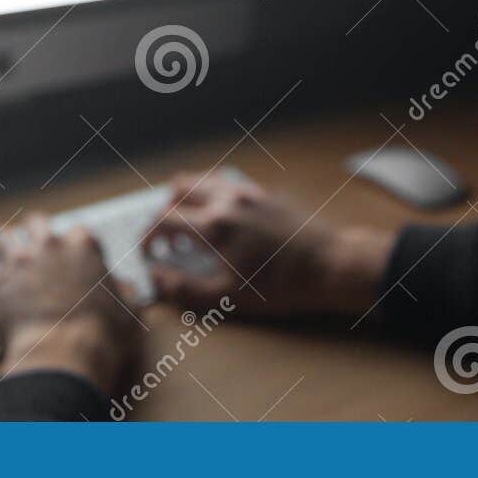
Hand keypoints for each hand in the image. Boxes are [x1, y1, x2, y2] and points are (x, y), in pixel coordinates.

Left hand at [0, 216, 138, 393]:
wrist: (60, 355)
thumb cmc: (98, 337)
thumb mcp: (129, 313)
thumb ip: (125, 294)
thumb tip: (125, 290)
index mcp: (82, 246)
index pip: (79, 232)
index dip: (77, 247)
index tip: (77, 260)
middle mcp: (48, 245)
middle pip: (36, 222)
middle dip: (36, 232)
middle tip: (37, 248)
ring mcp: (18, 261)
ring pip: (3, 236)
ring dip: (6, 245)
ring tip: (6, 254)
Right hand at [143, 172, 394, 318]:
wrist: (330, 264)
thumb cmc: (281, 286)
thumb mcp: (230, 298)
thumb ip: (187, 289)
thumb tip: (158, 278)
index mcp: (214, 226)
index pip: (163, 219)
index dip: (147, 236)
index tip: (148, 252)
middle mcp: (228, 200)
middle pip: (179, 188)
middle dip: (164, 211)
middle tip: (165, 238)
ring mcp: (248, 192)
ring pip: (204, 179)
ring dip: (188, 197)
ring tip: (189, 225)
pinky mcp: (265, 192)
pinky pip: (228, 183)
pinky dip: (213, 195)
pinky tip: (221, 220)